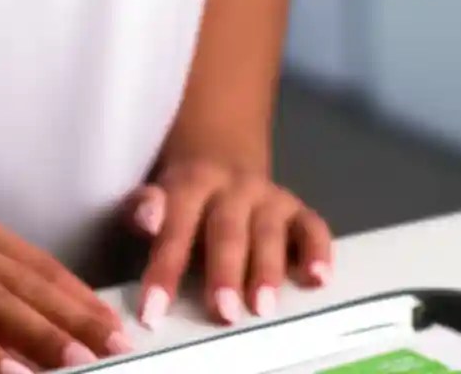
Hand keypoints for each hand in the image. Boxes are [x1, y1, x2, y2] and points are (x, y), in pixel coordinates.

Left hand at [125, 158, 331, 326]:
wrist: (221, 149)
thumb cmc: (181, 191)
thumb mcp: (154, 190)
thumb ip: (142, 208)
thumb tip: (147, 221)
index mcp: (192, 182)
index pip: (176, 227)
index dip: (164, 269)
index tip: (154, 310)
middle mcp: (234, 187)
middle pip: (228, 230)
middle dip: (225, 272)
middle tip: (222, 312)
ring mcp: (268, 197)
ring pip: (270, 232)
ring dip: (267, 270)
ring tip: (263, 307)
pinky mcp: (297, 209)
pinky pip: (312, 228)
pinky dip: (318, 252)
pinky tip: (317, 278)